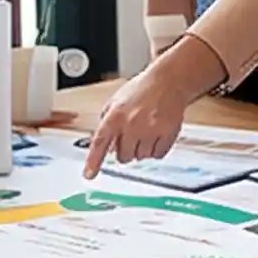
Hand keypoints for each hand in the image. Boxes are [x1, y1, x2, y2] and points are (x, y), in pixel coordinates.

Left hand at [83, 36, 224, 178]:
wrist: (168, 81)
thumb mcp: (116, 101)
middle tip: (132, 136)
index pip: (100, 143)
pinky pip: (158, 155)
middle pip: (123, 156)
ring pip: (141, 157)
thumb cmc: (142, 90)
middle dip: (126, 150)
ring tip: (146, 130)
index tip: (89, 175)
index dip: (93, 161)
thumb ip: (106, 122)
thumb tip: (103, 145)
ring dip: (142, 149)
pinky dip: (157, 149)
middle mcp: (131, 124)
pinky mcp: (167, 134)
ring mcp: (150, 130)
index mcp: (115, 115)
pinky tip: (157, 134)